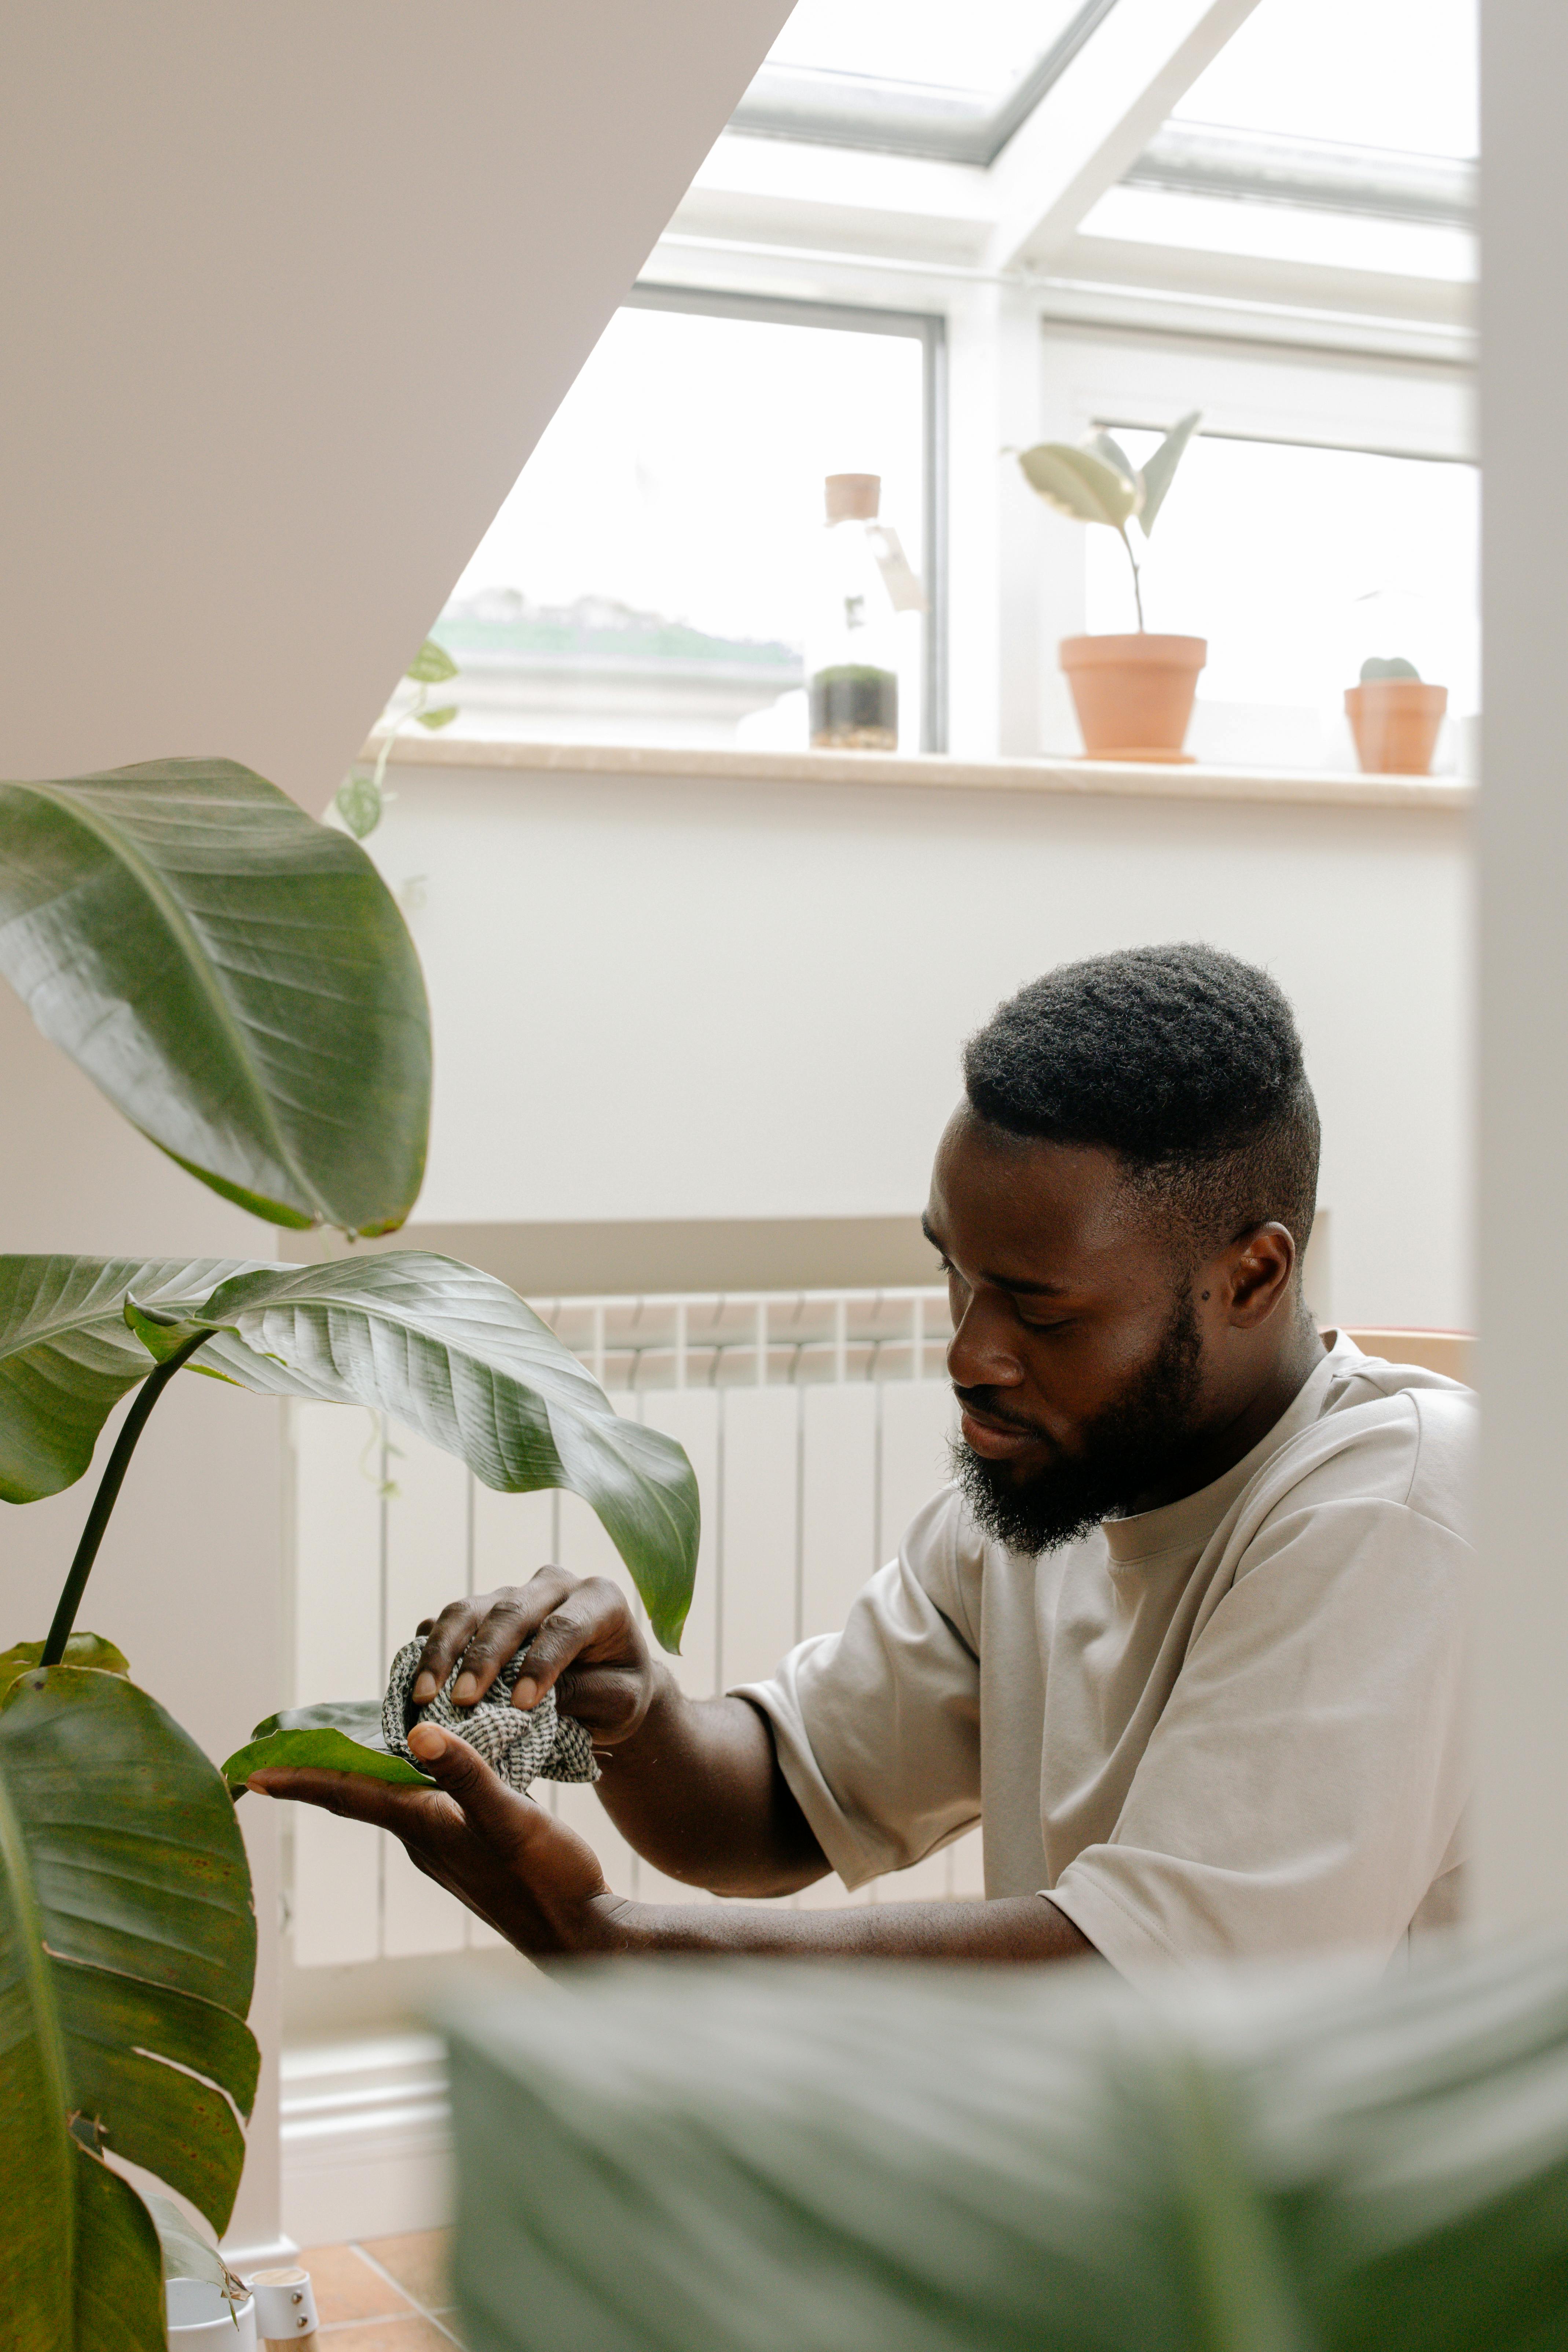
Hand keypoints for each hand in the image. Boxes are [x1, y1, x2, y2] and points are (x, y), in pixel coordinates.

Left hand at [247, 1723, 639, 1957]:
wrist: (579, 1937)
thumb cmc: (547, 1878)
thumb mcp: (509, 1816)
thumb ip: (465, 1774)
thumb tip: (418, 1733)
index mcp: (424, 1827)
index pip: (348, 1795)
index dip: (300, 1780)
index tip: (250, 1773)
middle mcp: (423, 1841)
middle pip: (359, 1797)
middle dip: (318, 1774)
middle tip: (279, 1751)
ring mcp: (445, 1851)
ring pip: (390, 1802)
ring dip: (362, 1775)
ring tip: (341, 1746)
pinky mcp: (469, 1854)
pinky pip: (420, 1809)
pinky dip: (406, 1783)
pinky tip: (423, 1768)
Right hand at [410, 1568, 657, 1744]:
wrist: (608, 1683)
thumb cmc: (618, 1691)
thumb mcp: (619, 1701)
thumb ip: (585, 1695)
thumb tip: (526, 1701)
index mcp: (600, 1599)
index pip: (566, 1625)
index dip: (542, 1662)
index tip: (523, 1703)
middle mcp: (556, 1586)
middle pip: (512, 1611)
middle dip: (484, 1656)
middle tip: (464, 1699)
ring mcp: (515, 1592)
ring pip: (472, 1609)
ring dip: (445, 1651)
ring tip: (426, 1695)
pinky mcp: (484, 1609)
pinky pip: (450, 1620)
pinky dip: (429, 1647)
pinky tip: (414, 1678)